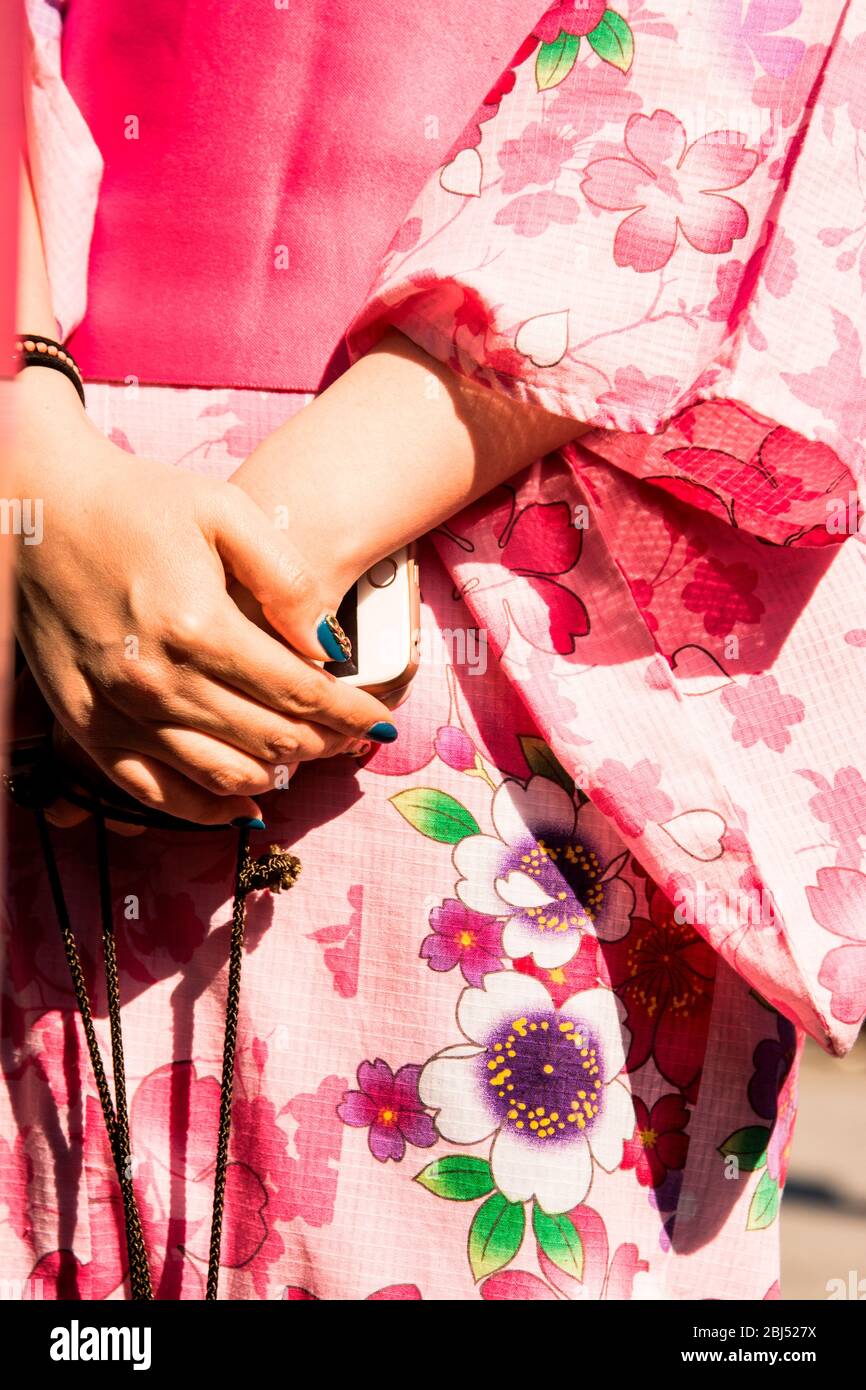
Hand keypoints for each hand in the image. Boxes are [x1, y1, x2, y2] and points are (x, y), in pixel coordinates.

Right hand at [13, 370, 396, 823]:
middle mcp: (159, 681)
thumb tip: (329, 646)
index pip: (300, 693)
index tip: (379, 722)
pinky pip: (155, 793)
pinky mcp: (88, 727)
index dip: (349, 713)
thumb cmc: (136, 502)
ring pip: (224, 773)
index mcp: (199, 626)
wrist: (36, 507)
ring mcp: (120, 712)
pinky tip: (244, 803)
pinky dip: (208, 808)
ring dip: (278, 773)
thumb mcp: (224, 513)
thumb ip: (285, 580)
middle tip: (350, 736)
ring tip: (308, 757)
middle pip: (270, 738)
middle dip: (324, 742)